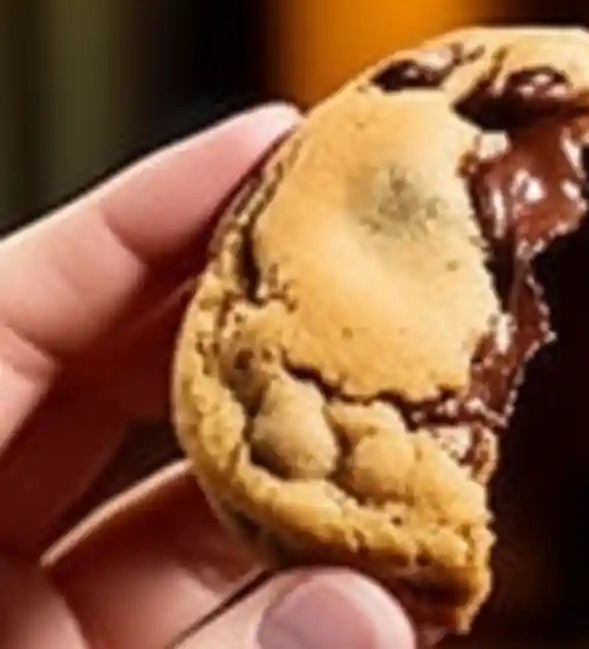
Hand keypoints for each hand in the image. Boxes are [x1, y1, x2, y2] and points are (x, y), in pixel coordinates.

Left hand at [0, 107, 425, 648]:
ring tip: (400, 411)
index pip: (9, 305)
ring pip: (166, 477)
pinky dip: (280, 553)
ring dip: (292, 449)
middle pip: (105, 367)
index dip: (140, 210)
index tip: (265, 140)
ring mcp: (18, 599)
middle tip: (362, 257)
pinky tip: (368, 536)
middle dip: (244, 312)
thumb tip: (374, 605)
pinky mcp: (78, 647)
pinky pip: (182, 576)